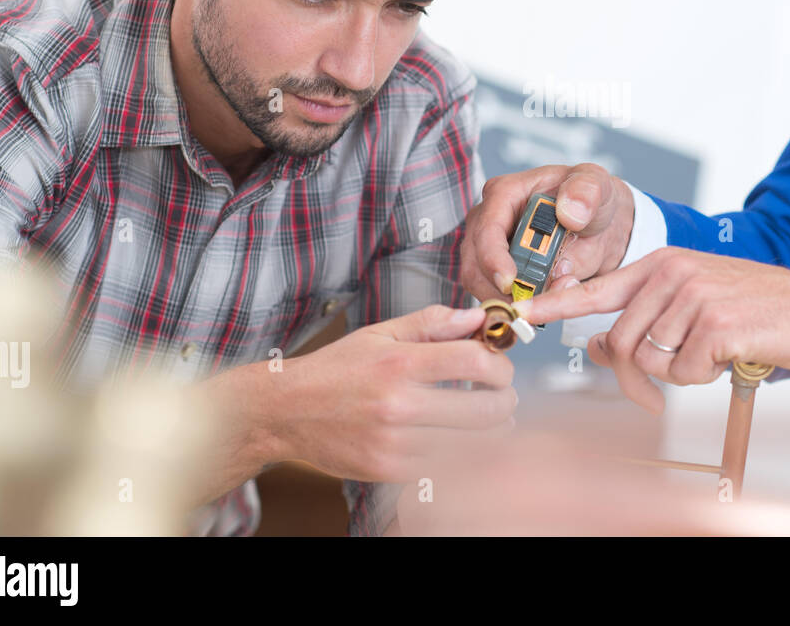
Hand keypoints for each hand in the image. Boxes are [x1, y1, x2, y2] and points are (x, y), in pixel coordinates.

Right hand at [273, 304, 516, 481]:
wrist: (284, 412)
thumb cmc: (334, 370)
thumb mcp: (379, 334)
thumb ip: (431, 323)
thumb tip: (477, 317)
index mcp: (399, 363)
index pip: (473, 361)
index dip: (499, 364)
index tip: (499, 366)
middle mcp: (398, 404)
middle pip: (483, 408)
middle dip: (504, 400)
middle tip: (502, 395)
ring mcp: (394, 443)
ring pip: (471, 445)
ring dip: (492, 432)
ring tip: (490, 419)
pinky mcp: (388, 472)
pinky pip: (445, 468)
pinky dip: (463, 455)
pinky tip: (461, 440)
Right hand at [460, 163, 634, 300]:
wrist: (599, 226)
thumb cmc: (591, 200)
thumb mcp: (597, 185)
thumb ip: (587, 193)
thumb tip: (569, 213)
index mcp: (506, 193)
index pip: (488, 229)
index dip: (494, 259)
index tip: (510, 282)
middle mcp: (488, 220)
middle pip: (475, 263)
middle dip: (502, 289)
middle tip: (538, 302)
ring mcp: (487, 248)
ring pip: (480, 285)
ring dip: (510, 300)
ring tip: (549, 300)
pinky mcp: (496, 272)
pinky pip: (494, 296)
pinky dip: (515, 305)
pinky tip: (541, 305)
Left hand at [521, 248, 789, 414]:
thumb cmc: (755, 308)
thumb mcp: (692, 301)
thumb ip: (645, 318)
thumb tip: (599, 347)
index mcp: (660, 264)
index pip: (595, 288)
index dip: (554, 304)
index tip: (522, 312)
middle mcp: (670, 273)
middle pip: (620, 342)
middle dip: (631, 380)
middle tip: (652, 399)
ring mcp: (692, 296)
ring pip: (652, 361)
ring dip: (678, 374)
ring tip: (710, 356)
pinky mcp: (714, 324)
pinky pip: (684, 372)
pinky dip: (704, 377)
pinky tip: (728, 355)